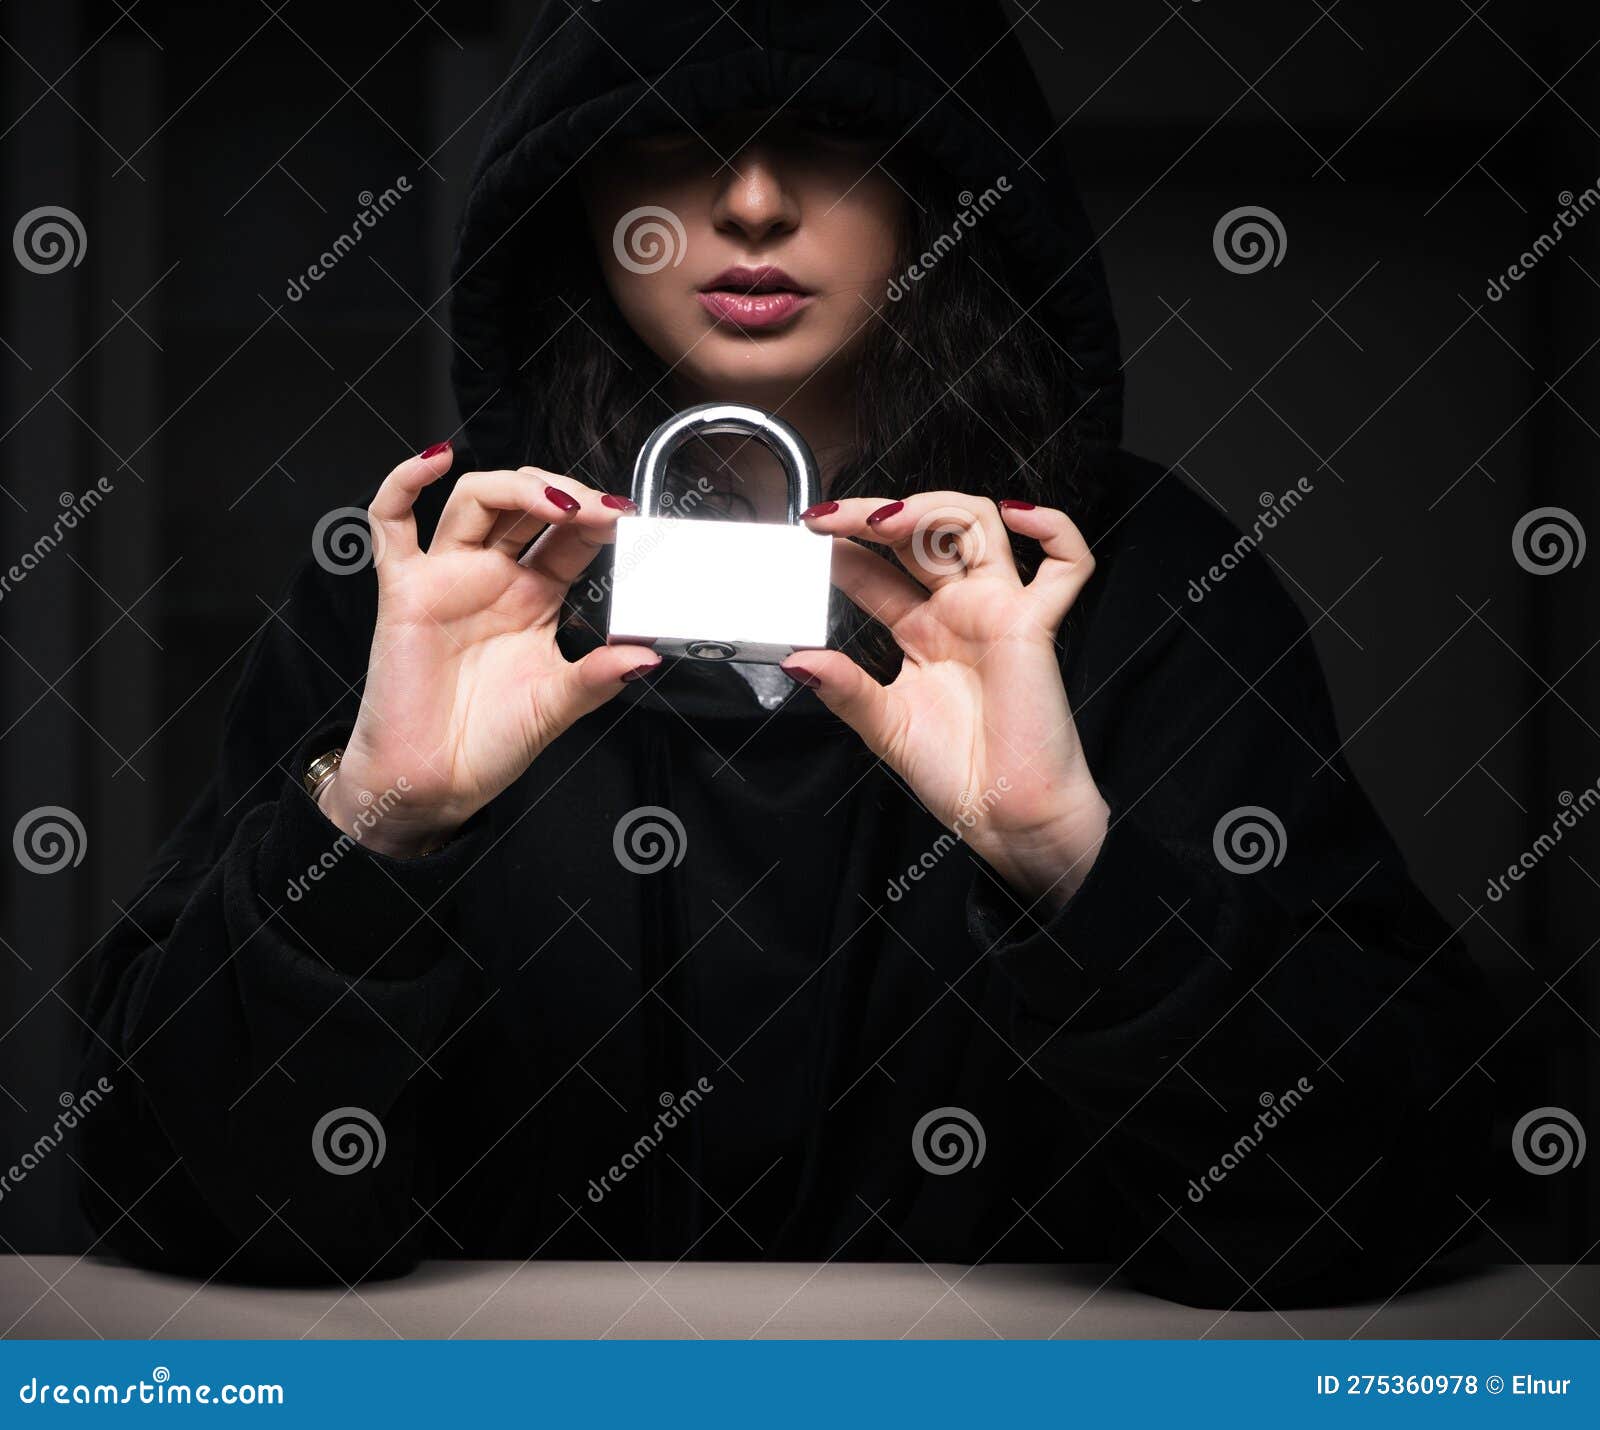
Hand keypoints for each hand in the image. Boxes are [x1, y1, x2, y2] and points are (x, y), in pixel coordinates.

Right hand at [318, 443, 658, 856]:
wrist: (432, 782)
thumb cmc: (487, 744)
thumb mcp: (558, 705)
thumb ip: (599, 677)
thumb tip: (647, 657)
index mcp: (533, 597)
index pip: (570, 537)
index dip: (598, 519)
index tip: (630, 519)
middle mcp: (492, 578)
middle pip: (526, 504)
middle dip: (567, 495)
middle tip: (602, 511)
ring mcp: (448, 577)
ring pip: (476, 500)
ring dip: (518, 487)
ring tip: (559, 504)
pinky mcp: (405, 590)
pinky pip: (390, 522)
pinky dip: (404, 481)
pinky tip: (435, 459)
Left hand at [782, 494, 1106, 906]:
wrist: (1005, 816)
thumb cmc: (959, 775)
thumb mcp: (883, 725)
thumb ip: (843, 687)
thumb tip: (795, 660)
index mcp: (923, 632)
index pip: (878, 571)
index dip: (844, 549)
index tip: (808, 538)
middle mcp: (961, 612)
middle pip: (923, 534)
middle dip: (876, 516)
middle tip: (834, 519)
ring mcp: (999, 612)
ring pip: (980, 527)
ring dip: (934, 509)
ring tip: (887, 520)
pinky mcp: (1036, 627)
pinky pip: (1067, 565)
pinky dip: (1054, 528)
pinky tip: (1016, 513)